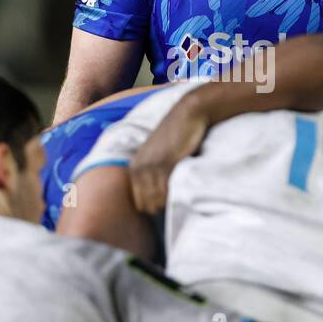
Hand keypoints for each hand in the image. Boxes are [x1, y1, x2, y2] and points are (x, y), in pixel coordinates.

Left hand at [127, 98, 209, 212]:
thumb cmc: (178, 135)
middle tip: (176, 198)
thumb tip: (159, 196)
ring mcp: (152, 168)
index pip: (139, 203)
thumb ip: (153, 172)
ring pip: (158, 202)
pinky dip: (176, 194)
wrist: (188, 114)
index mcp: (135, 168)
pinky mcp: (166, 165)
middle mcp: (139, 169)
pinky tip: (184, 185)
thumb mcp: (157, 154)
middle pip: (147, 205)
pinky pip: (168, 192)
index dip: (154, 205)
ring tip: (181, 191)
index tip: (168, 200)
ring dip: (169, 202)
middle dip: (161, 207)